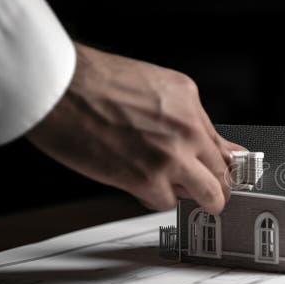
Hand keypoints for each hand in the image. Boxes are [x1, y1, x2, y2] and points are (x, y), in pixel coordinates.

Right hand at [27, 42, 243, 214]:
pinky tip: (138, 183)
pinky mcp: (148, 179)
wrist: (59, 87)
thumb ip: (180, 115)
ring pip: (206, 195)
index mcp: (190, 102)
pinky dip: (154, 197)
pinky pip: (166, 202)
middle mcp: (188, 129)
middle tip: (210, 196)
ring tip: (171, 190)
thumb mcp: (154, 85)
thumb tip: (199, 140)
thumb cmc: (92, 82)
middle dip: (217, 189)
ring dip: (190, 197)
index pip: (222, 144)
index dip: (223, 165)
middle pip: (223, 174)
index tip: (225, 175)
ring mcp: (172, 156)